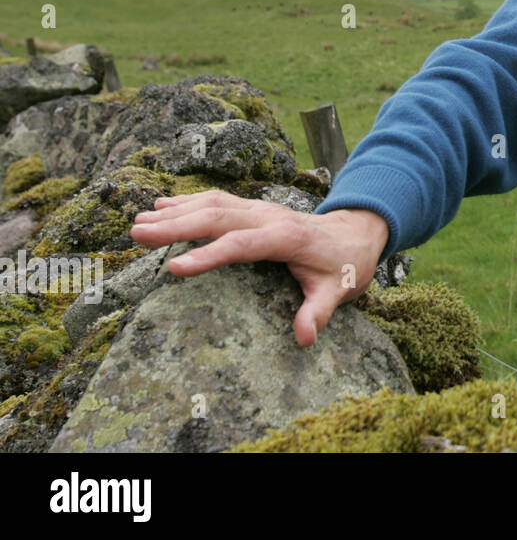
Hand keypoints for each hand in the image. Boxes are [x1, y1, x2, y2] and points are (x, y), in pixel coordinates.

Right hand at [130, 190, 390, 347]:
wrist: (357, 232)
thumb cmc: (345, 264)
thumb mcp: (339, 290)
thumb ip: (320, 312)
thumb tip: (305, 338)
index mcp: (287, 238)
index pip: (241, 245)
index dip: (207, 255)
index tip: (173, 268)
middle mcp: (269, 217)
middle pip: (218, 216)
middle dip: (177, 225)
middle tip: (137, 234)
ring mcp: (260, 209)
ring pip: (214, 204)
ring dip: (176, 211)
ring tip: (138, 222)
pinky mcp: (254, 208)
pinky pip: (218, 201)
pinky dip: (188, 202)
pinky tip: (161, 207)